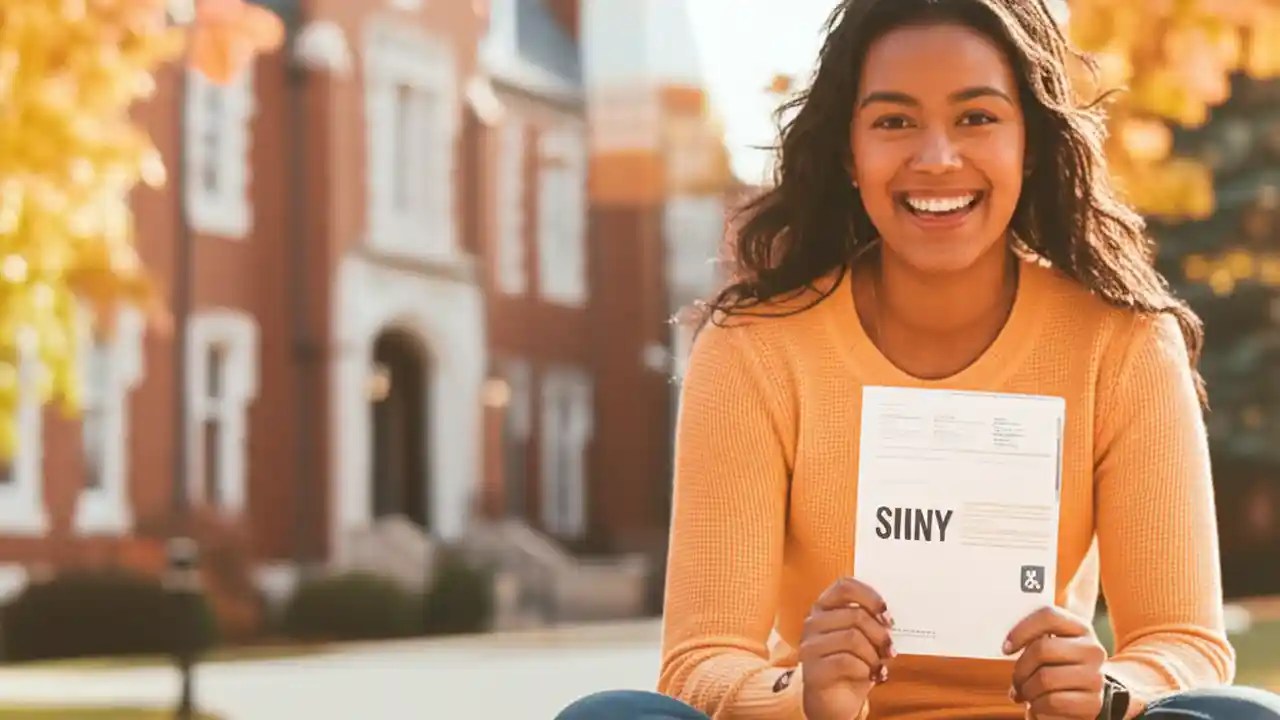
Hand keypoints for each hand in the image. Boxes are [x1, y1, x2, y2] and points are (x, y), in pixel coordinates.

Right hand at [800, 577, 895, 719]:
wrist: (832, 702)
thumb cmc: (850, 666)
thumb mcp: (864, 640)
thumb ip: (872, 624)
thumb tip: (887, 620)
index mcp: (825, 608)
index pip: (845, 586)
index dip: (869, 596)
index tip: (886, 613)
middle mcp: (813, 622)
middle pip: (855, 614)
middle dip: (880, 634)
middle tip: (890, 649)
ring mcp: (810, 645)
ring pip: (852, 638)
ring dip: (874, 655)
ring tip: (879, 666)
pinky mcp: (812, 669)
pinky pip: (846, 662)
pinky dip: (866, 670)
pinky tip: (871, 676)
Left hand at [1004, 606, 1108, 719]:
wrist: (1090, 700)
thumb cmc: (1059, 667)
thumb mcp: (1054, 642)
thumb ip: (1041, 621)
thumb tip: (1022, 586)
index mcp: (1080, 627)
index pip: (1048, 615)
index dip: (1021, 630)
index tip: (1004, 647)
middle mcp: (1092, 649)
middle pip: (1041, 650)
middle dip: (1020, 670)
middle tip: (1015, 681)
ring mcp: (1095, 676)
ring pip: (1044, 680)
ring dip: (1028, 691)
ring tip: (1027, 694)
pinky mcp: (1093, 703)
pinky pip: (1053, 702)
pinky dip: (1039, 708)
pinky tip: (1040, 707)